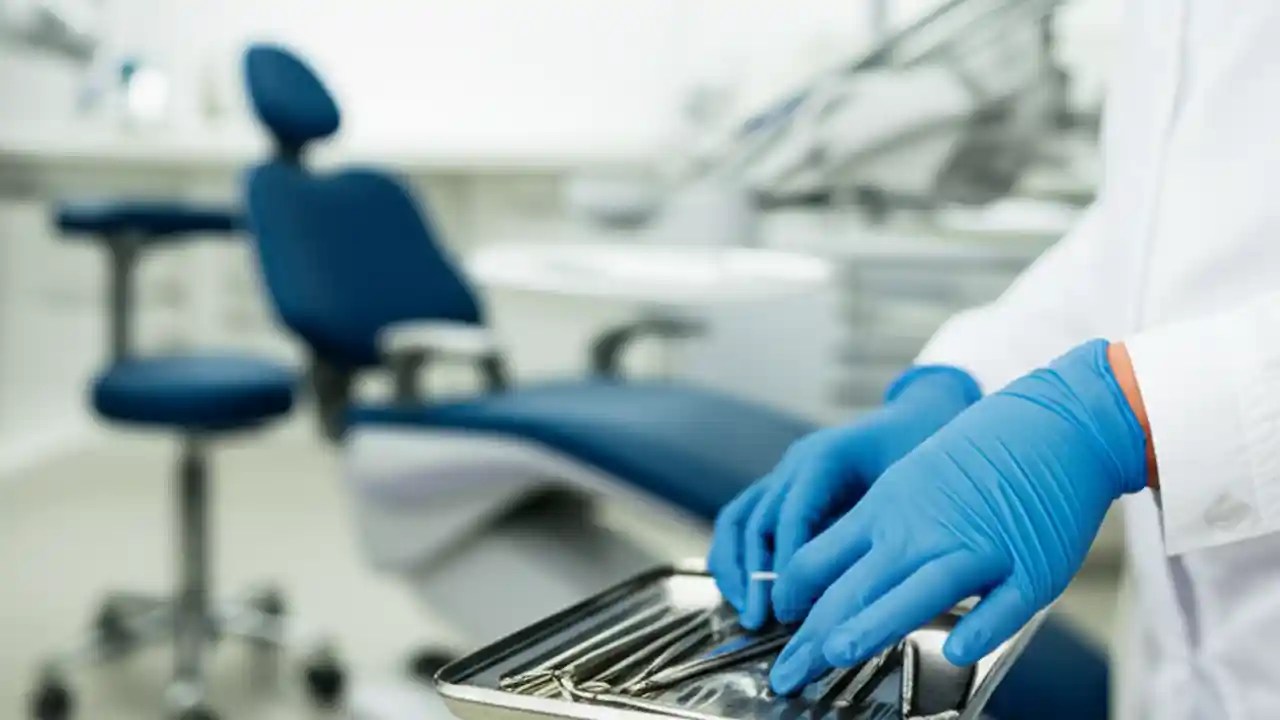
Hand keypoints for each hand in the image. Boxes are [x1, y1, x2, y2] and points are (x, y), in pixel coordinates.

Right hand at [707, 366, 980, 628]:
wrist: (919, 418)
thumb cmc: (921, 450)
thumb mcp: (911, 486)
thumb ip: (878, 527)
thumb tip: (851, 585)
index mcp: (825, 457)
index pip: (792, 515)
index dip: (786, 564)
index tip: (787, 608)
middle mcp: (795, 463)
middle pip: (755, 520)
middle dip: (753, 574)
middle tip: (759, 619)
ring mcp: (784, 474)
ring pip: (737, 519)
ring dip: (735, 568)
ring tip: (745, 612)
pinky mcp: (781, 489)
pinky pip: (743, 520)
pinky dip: (737, 556)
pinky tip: (745, 593)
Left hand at [768, 340, 1147, 693]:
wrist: (1053, 422)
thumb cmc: (975, 457)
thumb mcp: (906, 481)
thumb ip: (871, 530)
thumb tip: (827, 574)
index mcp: (886, 510)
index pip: (819, 559)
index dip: (791, 595)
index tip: (778, 620)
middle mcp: (922, 531)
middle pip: (855, 586)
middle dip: (813, 635)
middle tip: (785, 676)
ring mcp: (978, 548)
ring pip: (918, 590)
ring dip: (876, 622)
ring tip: (838, 653)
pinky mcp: (1031, 567)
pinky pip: (1003, 605)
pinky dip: (981, 627)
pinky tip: (959, 650)